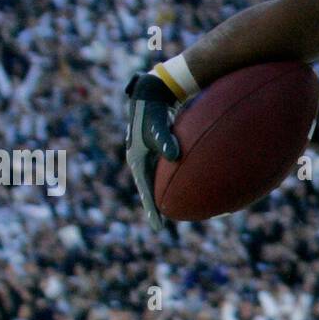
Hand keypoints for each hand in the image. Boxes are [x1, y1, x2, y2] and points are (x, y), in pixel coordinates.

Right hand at [125, 71, 181, 232]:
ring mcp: (146, 155)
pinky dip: (167, 179)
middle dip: (154, 204)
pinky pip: (162, 169)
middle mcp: (139, 159)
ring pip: (154, 179)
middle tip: (162, 223)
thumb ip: (166, 141)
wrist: (152, 93)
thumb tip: (174, 155)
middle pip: (147, 188)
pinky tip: (182, 185)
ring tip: (171, 209)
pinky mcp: (155, 149)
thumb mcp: (158, 127)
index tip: (158, 227)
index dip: (151, 209)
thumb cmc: (155, 111)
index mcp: (136, 160)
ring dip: (160, 193)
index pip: (144, 190)